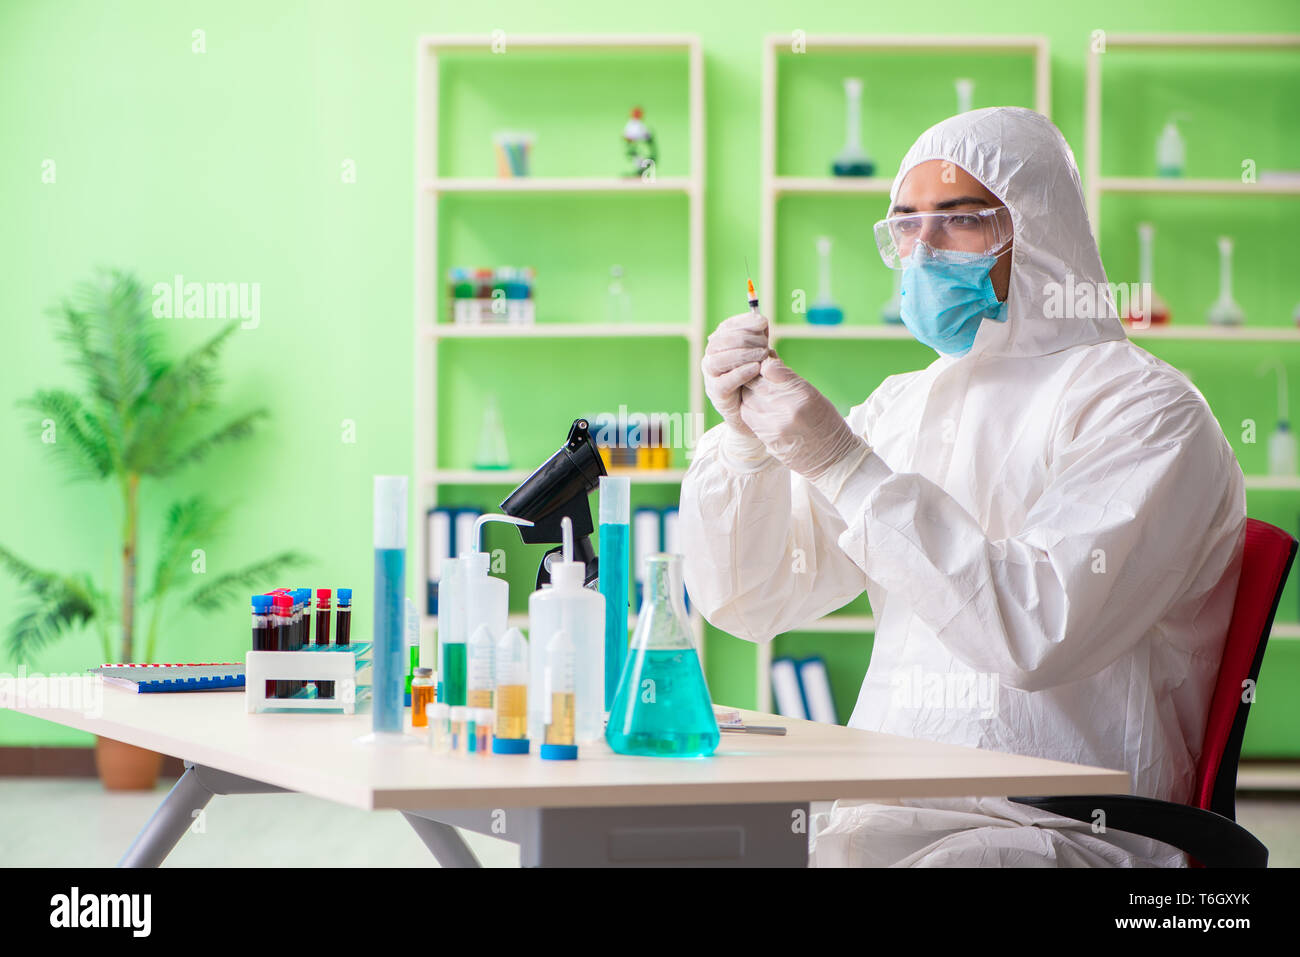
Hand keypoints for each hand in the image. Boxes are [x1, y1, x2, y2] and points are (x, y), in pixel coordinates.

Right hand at [702, 311, 770, 439]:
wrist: (755, 410)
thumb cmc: (757, 377)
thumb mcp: (760, 354)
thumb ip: (760, 338)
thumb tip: (762, 321)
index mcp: (721, 344)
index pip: (727, 327)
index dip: (744, 322)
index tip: (763, 323)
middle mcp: (711, 357)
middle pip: (721, 341)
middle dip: (745, 339)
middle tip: (765, 344)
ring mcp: (711, 376)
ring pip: (717, 360)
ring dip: (741, 354)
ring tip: (762, 354)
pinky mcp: (717, 393)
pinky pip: (724, 382)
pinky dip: (740, 372)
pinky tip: (755, 368)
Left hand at [738, 355, 865, 482]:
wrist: (833, 459)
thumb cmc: (826, 423)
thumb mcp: (814, 395)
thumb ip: (789, 380)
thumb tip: (767, 361)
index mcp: (803, 394)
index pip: (770, 369)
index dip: (765, 366)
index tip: (767, 367)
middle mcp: (788, 409)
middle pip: (756, 384)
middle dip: (755, 379)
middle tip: (758, 379)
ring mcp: (775, 426)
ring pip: (748, 399)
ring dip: (750, 394)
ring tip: (759, 394)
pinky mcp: (767, 438)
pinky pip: (747, 416)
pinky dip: (749, 409)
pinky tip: (757, 408)